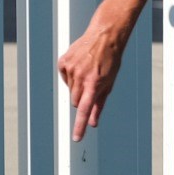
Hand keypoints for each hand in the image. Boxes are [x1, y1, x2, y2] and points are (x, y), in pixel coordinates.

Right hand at [57, 23, 126, 141]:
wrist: (104, 36)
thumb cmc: (110, 61)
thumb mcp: (109, 83)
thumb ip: (99, 105)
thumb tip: (93, 123)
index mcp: (94, 84)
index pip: (84, 110)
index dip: (80, 126)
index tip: (76, 138)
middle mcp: (80, 77)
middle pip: (76, 102)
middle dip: (82, 99)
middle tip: (92, 86)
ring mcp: (70, 69)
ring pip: (70, 90)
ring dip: (78, 86)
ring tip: (88, 71)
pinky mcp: (63, 62)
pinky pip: (64, 78)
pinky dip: (71, 76)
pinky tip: (80, 65)